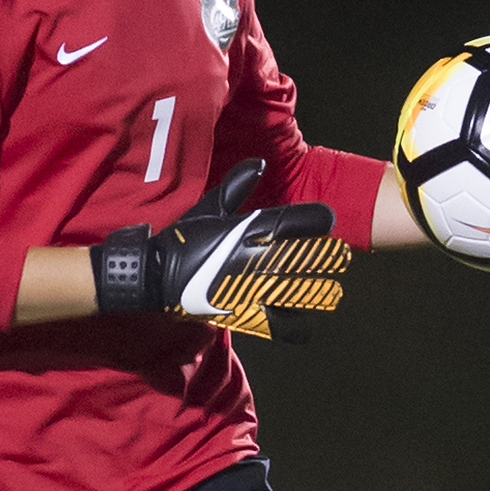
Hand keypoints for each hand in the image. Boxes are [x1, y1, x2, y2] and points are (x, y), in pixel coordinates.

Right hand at [91, 158, 350, 341]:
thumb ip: (236, 185)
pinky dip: (300, 324)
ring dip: (322, 289)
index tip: (323, 223)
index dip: (321, 220)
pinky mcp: (248, 315)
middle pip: (314, 257)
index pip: (306, 221)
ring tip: (326, 288)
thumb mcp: (209, 208)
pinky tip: (301, 317)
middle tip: (333, 259)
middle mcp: (258, 257)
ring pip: (307, 292)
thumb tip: (258, 164)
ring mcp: (255, 288)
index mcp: (252, 227)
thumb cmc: (184, 239)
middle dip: (329, 257)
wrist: (156, 277)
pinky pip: (287, 327)